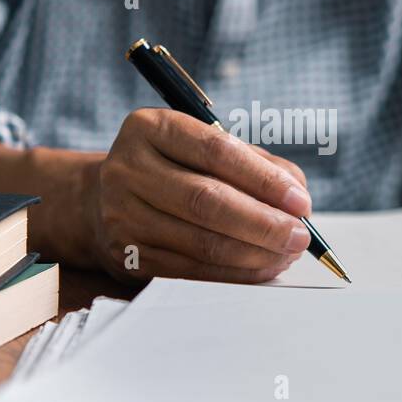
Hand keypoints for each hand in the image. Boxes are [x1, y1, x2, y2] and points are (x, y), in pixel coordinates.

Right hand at [85, 108, 313, 282]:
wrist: (101, 201)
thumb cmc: (172, 169)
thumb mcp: (203, 147)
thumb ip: (254, 162)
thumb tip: (297, 195)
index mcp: (151, 128)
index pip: (216, 151)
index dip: (264, 179)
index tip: (300, 201)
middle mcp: (129, 168)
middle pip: (206, 201)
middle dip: (263, 223)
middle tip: (300, 236)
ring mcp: (122, 214)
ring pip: (200, 241)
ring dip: (254, 253)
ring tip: (287, 254)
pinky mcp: (126, 255)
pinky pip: (190, 271)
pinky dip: (233, 274)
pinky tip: (261, 268)